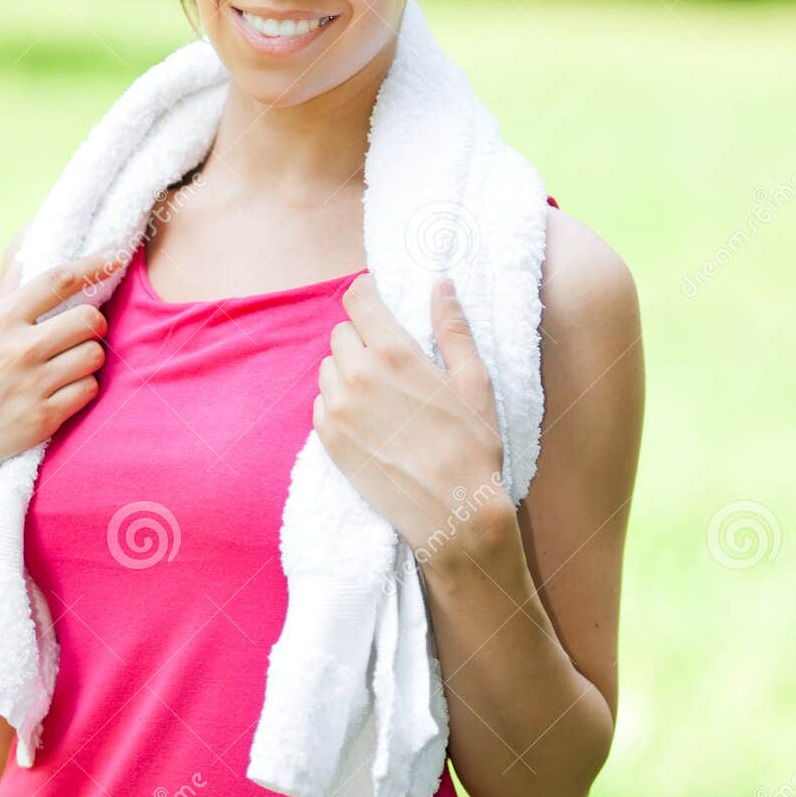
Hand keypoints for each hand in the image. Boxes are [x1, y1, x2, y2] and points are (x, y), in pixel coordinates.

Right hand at [0, 244, 127, 500]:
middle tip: (80, 334)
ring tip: (67, 366)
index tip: (115, 257)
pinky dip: (82, 390)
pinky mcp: (43, 419)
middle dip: (92, 326)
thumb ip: (8, 296)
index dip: (93, 265)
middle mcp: (18, 349)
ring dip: (88, 359)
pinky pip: (89, 390)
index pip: (58, 280)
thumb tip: (26, 247)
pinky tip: (62, 393)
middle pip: (89, 320)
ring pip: (94, 356)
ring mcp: (33, 385)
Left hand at [312, 273, 516, 561]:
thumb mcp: (474, 381)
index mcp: (393, 352)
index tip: (375, 300)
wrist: (450, 511)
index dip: (366, 295)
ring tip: (381, 395)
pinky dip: (338, 403)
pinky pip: (322, 404)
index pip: (357, 299)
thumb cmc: (471, 446)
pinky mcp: (329, 440)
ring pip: (329, 368)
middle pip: (342, 333)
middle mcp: (357, 375)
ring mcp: (338, 409)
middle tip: (390, 361)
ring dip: (348, 371)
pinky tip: (368, 420)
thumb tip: (442, 285)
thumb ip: (453, 329)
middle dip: (362, 339)